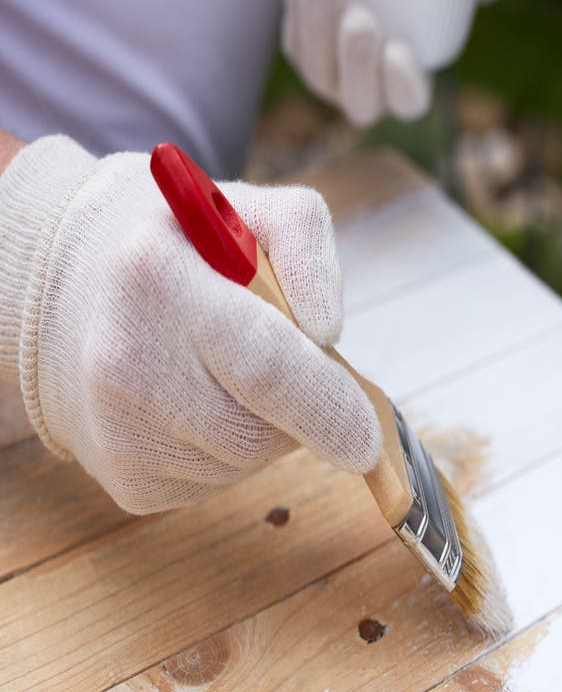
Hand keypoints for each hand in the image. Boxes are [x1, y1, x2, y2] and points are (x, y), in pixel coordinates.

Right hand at [0, 136, 380, 513]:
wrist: (66, 289)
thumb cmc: (177, 249)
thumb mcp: (245, 208)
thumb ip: (306, 243)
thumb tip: (328, 331)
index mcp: (158, 280)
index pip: (264, 367)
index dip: (327, 409)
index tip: (364, 442)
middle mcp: (125, 364)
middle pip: (259, 432)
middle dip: (298, 411)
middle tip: (283, 367)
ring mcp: (118, 432)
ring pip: (243, 463)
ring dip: (262, 427)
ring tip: (222, 373)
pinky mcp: (126, 481)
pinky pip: (216, 483)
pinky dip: (228, 451)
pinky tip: (194, 404)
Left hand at [281, 0, 503, 124]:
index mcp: (410, 84)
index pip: (408, 104)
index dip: (404, 88)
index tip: (400, 50)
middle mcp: (370, 92)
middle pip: (361, 103)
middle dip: (359, 69)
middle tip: (360, 20)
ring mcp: (333, 77)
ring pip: (319, 75)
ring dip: (318, 34)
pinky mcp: (303, 51)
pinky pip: (297, 43)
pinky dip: (299, 14)